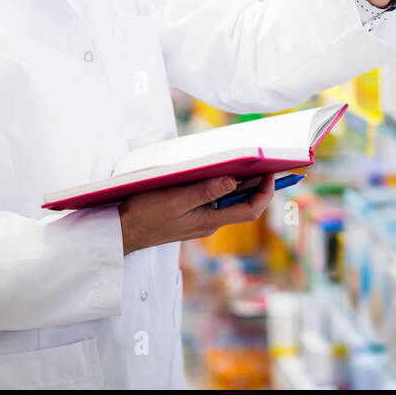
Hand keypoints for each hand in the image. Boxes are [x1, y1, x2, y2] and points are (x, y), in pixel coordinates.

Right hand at [117, 173, 275, 255]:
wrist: (123, 231)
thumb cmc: (146, 216)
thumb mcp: (176, 200)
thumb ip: (205, 191)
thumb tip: (233, 181)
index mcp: (211, 221)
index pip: (250, 209)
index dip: (265, 192)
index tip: (272, 173)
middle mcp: (210, 222)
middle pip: (243, 204)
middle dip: (257, 185)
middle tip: (266, 162)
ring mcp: (200, 220)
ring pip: (229, 202)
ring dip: (240, 184)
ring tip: (247, 163)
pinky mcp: (190, 215)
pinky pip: (214, 201)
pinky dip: (222, 186)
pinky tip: (218, 173)